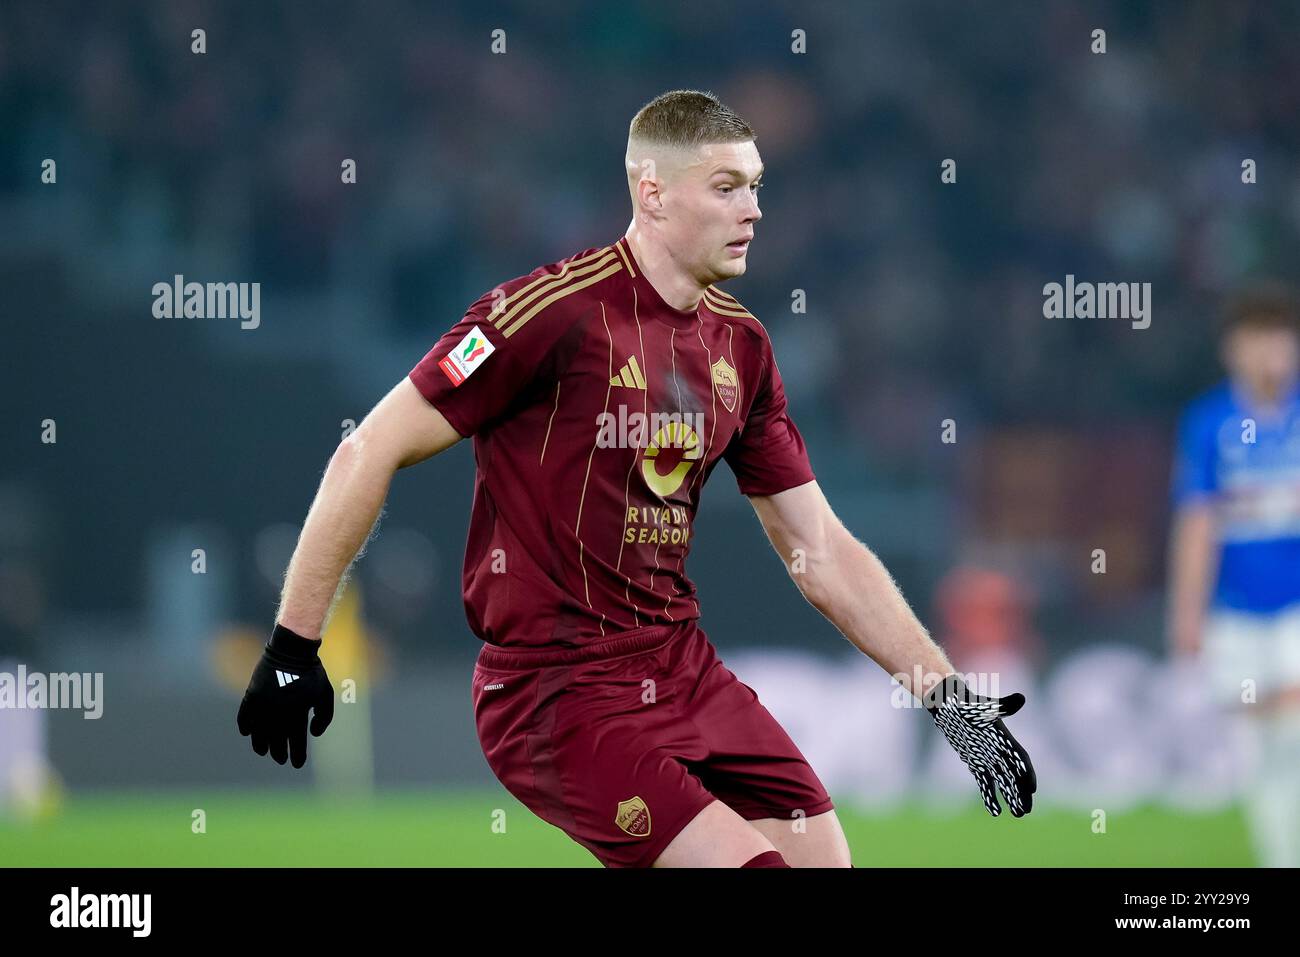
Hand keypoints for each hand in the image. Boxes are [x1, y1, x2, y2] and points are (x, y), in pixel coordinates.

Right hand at [237, 624, 334, 767]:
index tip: (296, 764)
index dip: (297, 755)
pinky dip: (245, 726)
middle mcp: (279, 712)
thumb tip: (313, 734)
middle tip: (280, 759)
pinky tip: (247, 733)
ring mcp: (263, 704)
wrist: (291, 651)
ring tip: (262, 751)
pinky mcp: (251, 695)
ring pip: (258, 732)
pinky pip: (244, 716)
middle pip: (276, 740)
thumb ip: (324, 717)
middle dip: (279, 752)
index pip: (297, 742)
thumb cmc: (311, 674)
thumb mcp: (325, 694)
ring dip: (260, 744)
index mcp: (297, 713)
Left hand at [923, 674, 1035, 817]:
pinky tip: (994, 811)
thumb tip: (1021, 699)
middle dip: (1021, 793)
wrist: (949, 703)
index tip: (1032, 789)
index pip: (1020, 759)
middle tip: (1026, 811)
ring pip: (1002, 781)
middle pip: (1014, 775)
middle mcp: (998, 750)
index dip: (1026, 773)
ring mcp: (987, 757)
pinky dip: (990, 795)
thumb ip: (1003, 706)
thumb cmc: (967, 703)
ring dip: (1010, 797)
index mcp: (1004, 738)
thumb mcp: (984, 706)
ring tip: (1018, 815)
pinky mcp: (975, 762)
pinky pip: (985, 782)